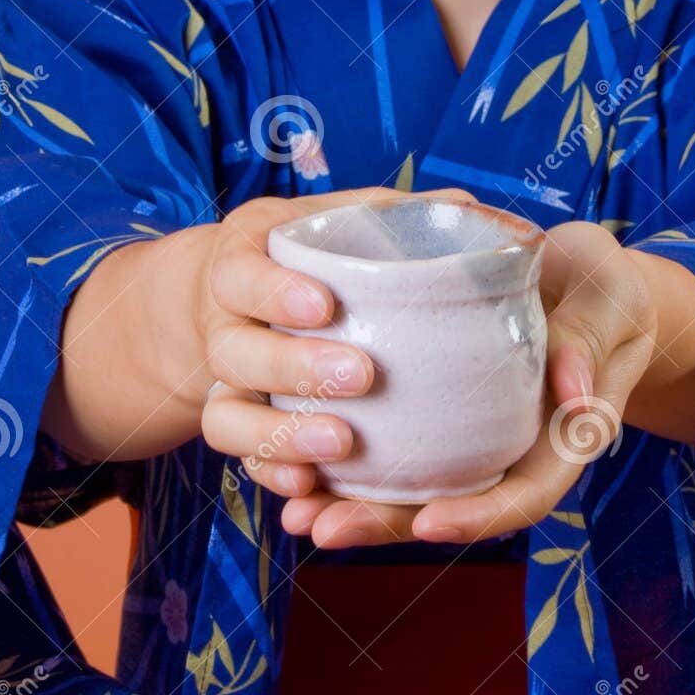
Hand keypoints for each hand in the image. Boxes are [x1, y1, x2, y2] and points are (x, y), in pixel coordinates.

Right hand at [198, 185, 479, 499]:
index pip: (242, 274)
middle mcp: (223, 321)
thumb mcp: (335, 216)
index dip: (276, 292)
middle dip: (294, 367)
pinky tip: (311, 488)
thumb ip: (394, 214)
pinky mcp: (236, 423)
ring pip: (225, 416)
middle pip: (234, 352)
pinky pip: (240, 459)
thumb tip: (470, 206)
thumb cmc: (309, 251)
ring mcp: (225, 379)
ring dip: (281, 435)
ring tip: (342, 443)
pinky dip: (271, 474)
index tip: (326, 305)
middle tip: (361, 374)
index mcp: (242, 257)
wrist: (239, 295)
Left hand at [275, 220, 659, 548]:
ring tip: (291, 510)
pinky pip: (393, 442)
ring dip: (351, 502)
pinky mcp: (439, 408)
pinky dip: (345, 456)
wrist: (584, 273)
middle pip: (451, 505)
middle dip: (385, 524)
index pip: (523, 496)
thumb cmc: (605, 286)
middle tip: (319, 527)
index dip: (476, 516)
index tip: (426, 521)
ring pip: (412, 483)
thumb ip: (591, 340)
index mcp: (562, 438)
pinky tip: (290, 454)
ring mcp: (472, 435)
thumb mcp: (609, 301)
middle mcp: (511, 449)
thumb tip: (574, 395)